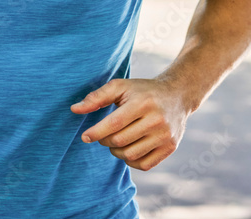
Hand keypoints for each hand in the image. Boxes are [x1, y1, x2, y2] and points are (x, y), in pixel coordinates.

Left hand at [70, 78, 189, 170]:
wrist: (177, 95)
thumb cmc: (143, 91)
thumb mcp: (121, 86)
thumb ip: (97, 97)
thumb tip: (74, 109)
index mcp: (143, 102)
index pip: (115, 123)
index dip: (96, 132)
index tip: (85, 137)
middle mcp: (157, 120)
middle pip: (120, 141)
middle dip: (106, 140)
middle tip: (104, 134)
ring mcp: (165, 136)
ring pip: (130, 154)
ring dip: (116, 151)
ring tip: (116, 140)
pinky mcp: (170, 148)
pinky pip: (144, 164)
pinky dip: (131, 160)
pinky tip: (129, 148)